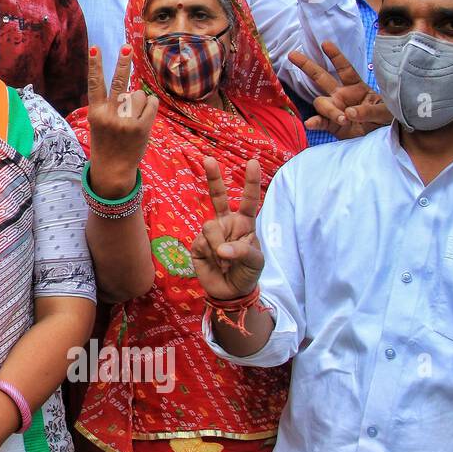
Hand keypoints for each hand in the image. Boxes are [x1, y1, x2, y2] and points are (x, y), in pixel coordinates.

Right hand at [85, 45, 157, 198]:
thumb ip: (108, 105)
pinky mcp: (142, 128)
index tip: (95, 48)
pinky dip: (150, 104)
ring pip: (138, 94)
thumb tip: (128, 84)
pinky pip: (151, 103)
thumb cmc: (106, 143)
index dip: (95, 65)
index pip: (95, 84)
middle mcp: (110, 116)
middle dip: (123, 64)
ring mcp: (126, 122)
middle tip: (126, 48)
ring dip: (139, 100)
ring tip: (132, 115)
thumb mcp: (98, 123)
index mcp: (96, 113)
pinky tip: (145, 112)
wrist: (113, 169)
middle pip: (118, 83)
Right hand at [190, 157, 264, 299]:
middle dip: (213, 177)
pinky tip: (215, 263)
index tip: (252, 162)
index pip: (248, 200)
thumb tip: (221, 248)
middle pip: (218, 196)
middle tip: (208, 159)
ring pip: (210, 227)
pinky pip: (202, 242)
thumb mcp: (255, 263)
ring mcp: (210, 232)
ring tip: (225, 261)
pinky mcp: (197, 244)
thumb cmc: (247, 273)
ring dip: (219, 245)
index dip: (250, 182)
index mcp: (244, 224)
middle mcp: (226, 223)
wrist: (229, 292)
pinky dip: (210, 254)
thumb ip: (243, 252)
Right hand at [289, 41, 391, 138]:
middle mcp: (342, 95)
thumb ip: (369, 111)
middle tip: (292, 55)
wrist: (382, 138)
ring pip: (321, 102)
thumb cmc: (387, 120)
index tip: (325, 44)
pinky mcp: (331, 124)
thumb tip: (349, 112)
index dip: (335, 56)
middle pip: (321, 77)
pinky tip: (311, 124)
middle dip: (307, 65)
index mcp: (356, 87)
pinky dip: (314, 122)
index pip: (344, 69)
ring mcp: (334, 109)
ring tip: (343, 119)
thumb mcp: (386, 112)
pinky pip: (319, 121)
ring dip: (329, 110)